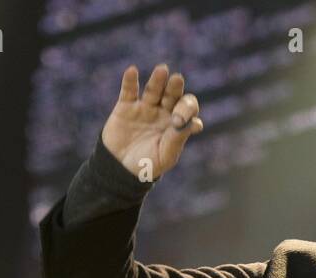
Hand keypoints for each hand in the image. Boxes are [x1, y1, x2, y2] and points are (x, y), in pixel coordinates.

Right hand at [101, 64, 204, 180]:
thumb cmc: (148, 165)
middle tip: (177, 80)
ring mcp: (145, 108)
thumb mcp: (166, 155)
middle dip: (175, 88)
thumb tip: (195, 123)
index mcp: (177, 124)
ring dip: (157, 80)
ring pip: (153, 90)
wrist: (120, 169)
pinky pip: (129, 91)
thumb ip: (178, 138)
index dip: (186, 110)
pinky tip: (132, 71)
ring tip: (162, 70)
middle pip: (172, 95)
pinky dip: (129, 81)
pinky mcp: (125, 106)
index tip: (178, 120)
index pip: (187, 109)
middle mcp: (163, 112)